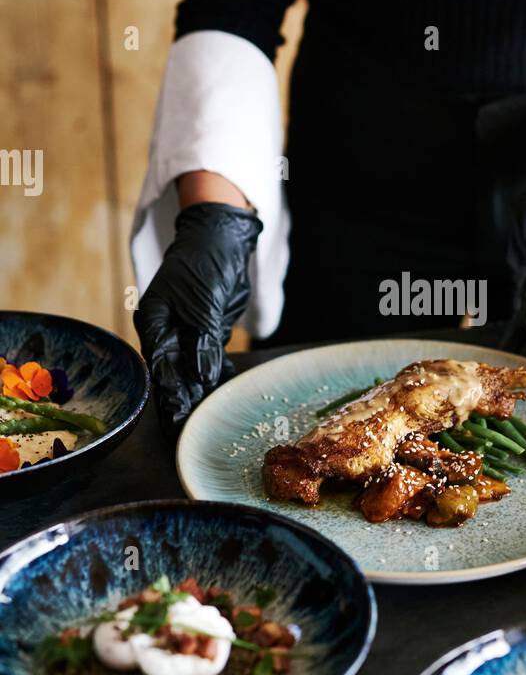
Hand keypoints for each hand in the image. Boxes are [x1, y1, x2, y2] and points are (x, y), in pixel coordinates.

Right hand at [134, 202, 261, 436]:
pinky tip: (222, 394)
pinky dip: (216, 376)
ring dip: (200, 394)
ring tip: (204, 423)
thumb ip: (203, 342)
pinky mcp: (206, 330)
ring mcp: (185, 332)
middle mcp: (166, 331)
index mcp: (154, 323)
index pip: (160, 368)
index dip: (169, 397)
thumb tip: (202, 377)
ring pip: (191, 371)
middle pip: (172, 375)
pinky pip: (209, 360)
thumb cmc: (205, 264)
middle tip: (186, 434)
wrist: (222, 239)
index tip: (176, 423)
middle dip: (181, 403)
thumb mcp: (203, 305)